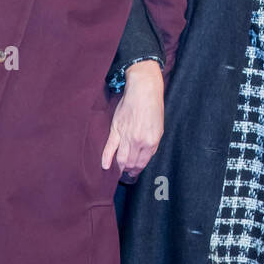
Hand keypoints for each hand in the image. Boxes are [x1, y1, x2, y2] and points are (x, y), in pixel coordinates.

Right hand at [101, 60, 164, 178]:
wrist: (144, 91)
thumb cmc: (153, 107)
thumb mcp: (158, 127)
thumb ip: (152, 143)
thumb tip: (145, 155)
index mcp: (152, 141)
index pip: (143, 162)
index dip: (138, 169)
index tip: (135, 172)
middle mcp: (139, 142)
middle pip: (131, 163)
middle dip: (129, 170)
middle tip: (126, 173)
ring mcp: (127, 136)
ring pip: (121, 158)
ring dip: (120, 167)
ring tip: (119, 171)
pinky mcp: (116, 130)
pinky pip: (110, 148)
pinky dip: (106, 158)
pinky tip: (105, 166)